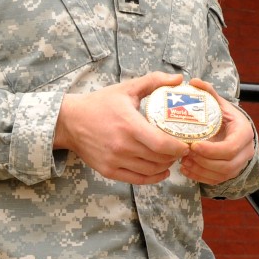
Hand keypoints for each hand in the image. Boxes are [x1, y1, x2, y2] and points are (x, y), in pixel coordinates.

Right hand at [53, 72, 190, 184]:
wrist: (70, 121)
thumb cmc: (100, 103)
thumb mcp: (127, 88)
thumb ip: (154, 81)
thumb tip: (179, 79)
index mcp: (129, 125)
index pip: (161, 144)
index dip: (178, 148)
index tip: (188, 144)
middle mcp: (122, 146)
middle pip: (158, 158)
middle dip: (175, 156)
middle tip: (183, 149)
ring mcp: (115, 160)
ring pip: (150, 170)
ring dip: (165, 166)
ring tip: (171, 157)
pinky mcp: (108, 170)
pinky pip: (137, 180)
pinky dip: (153, 177)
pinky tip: (161, 171)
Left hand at [179, 79, 255, 184]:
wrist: (235, 132)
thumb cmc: (226, 117)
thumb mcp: (220, 104)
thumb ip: (208, 93)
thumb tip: (193, 81)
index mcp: (244, 133)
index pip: (231, 148)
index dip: (212, 150)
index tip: (194, 145)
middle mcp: (245, 152)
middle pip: (226, 165)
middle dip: (203, 161)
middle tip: (185, 153)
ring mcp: (239, 166)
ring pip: (220, 175)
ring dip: (200, 170)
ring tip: (183, 161)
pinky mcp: (229, 175)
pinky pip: (215, 181)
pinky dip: (199, 177)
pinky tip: (186, 169)